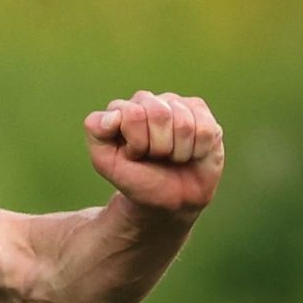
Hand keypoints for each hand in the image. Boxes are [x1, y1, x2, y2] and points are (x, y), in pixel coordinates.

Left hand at [84, 91, 224, 219]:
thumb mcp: (106, 161)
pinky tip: (190, 154)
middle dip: (158, 146)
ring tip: (171, 157)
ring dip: (178, 151)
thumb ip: (96, 132)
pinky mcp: (201, 115)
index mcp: (122, 108)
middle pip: (160, 114)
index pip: (133, 114)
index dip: (137, 143)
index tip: (133, 155)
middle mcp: (148, 101)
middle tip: (154, 156)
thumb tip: (114, 114)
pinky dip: (198, 151)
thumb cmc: (136, 178)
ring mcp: (176, 105)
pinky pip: (206, 129)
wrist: (168, 201)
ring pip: (184, 123)